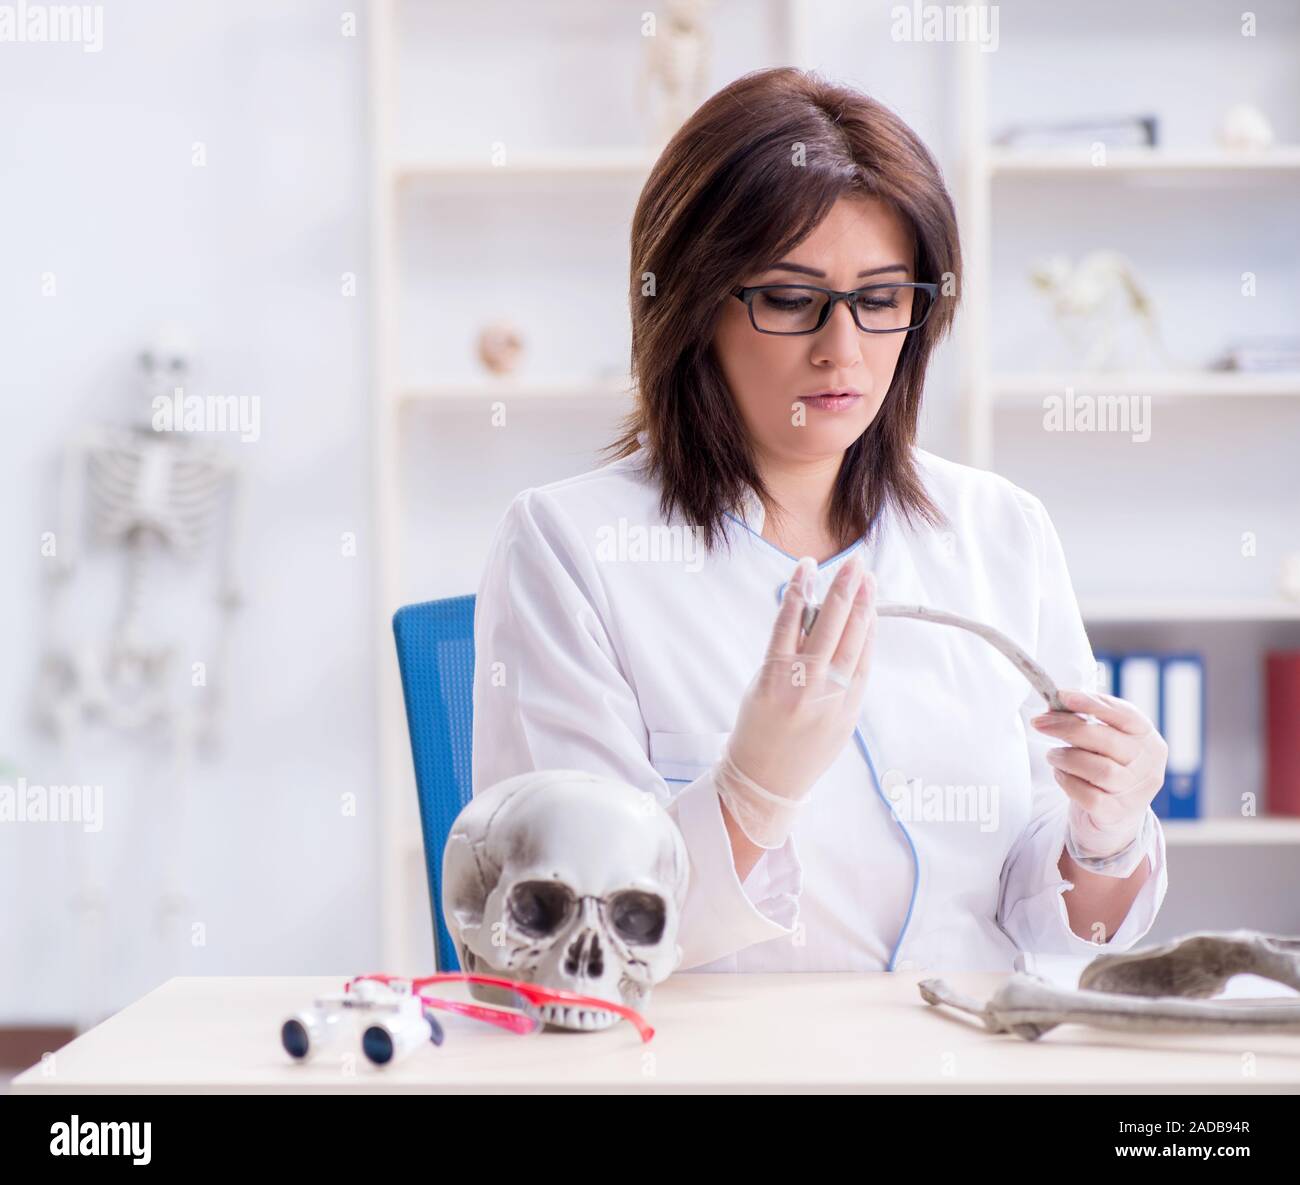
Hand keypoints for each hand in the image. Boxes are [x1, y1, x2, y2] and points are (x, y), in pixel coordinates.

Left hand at [713, 553, 876, 847]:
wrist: (762, 782)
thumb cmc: (800, 754)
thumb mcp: (838, 727)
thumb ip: (847, 687)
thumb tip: (853, 641)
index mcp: (850, 704)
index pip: (864, 651)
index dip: (870, 617)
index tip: (872, 591)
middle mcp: (829, 691)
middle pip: (849, 633)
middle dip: (857, 596)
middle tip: (862, 567)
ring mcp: (800, 683)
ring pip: (822, 626)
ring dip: (835, 591)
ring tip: (842, 566)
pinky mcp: (771, 676)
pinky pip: (785, 628)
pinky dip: (796, 598)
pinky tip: (803, 576)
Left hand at [1030, 689, 1168, 858]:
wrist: (1114, 818)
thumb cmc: (1106, 767)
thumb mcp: (1104, 742)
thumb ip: (1087, 721)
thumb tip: (1056, 703)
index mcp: (1149, 740)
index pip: (1125, 715)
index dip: (1093, 703)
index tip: (1063, 696)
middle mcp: (1149, 766)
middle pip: (1107, 741)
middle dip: (1068, 728)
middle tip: (1040, 723)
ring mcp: (1136, 792)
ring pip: (1099, 770)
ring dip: (1067, 757)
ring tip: (1052, 754)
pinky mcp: (1117, 814)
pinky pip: (1089, 796)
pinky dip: (1068, 782)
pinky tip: (1060, 774)